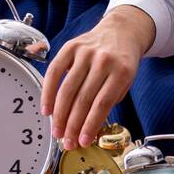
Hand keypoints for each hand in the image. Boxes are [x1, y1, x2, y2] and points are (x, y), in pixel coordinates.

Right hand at [41, 4, 154, 148]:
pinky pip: (54, 72)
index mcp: (121, 71)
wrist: (121, 31)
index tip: (83, 141)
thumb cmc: (122, 61)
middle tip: (67, 142)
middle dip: (73, 125)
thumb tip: (87, 128)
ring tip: (57, 132)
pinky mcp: (71, 47)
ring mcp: (85, 53)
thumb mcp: (126, 81)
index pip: (102, 104)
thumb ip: (109, 100)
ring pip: (67, 89)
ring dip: (60, 115)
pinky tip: (47, 109)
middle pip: (83, 99)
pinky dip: (48, 92)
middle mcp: (103, 61)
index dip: (90, 126)